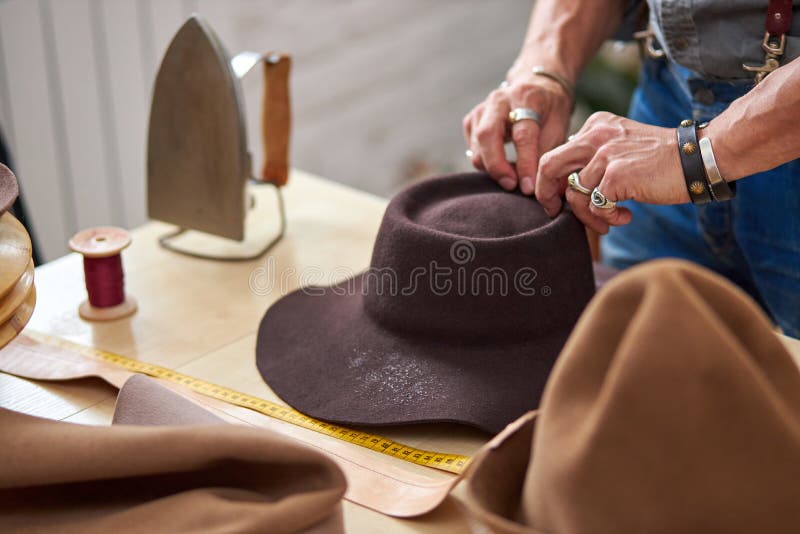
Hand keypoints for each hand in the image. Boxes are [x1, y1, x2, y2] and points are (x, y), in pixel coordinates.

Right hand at [462, 75, 572, 194]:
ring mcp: (482, 108)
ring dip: (492, 167)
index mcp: (527, 96)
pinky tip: (503, 165)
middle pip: (488, 135)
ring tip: (512, 178)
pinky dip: (485, 162)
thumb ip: (546, 151)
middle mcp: (499, 99)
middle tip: (512, 186)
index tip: (530, 187)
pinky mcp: (472, 120)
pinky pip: (472, 148)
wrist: (534, 84)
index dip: (525, 163)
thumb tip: (537, 184)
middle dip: (497, 166)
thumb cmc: (550, 108)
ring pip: (477, 144)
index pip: (522, 134)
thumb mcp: (559, 125)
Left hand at [535, 112, 689, 233]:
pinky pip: (596, 206)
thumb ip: (595, 158)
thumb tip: (567, 187)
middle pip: (549, 166)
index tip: (558, 200)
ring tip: (607, 222)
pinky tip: (626, 216)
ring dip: (589, 216)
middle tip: (556, 212)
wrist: (698, 157)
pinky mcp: (616, 175)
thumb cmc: (662, 159)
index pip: (557, 154)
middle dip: (547, 194)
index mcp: (595, 126)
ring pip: (575, 194)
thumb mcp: (622, 147)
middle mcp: (595, 136)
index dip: (552, 181)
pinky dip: (608, 218)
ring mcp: (605, 154)